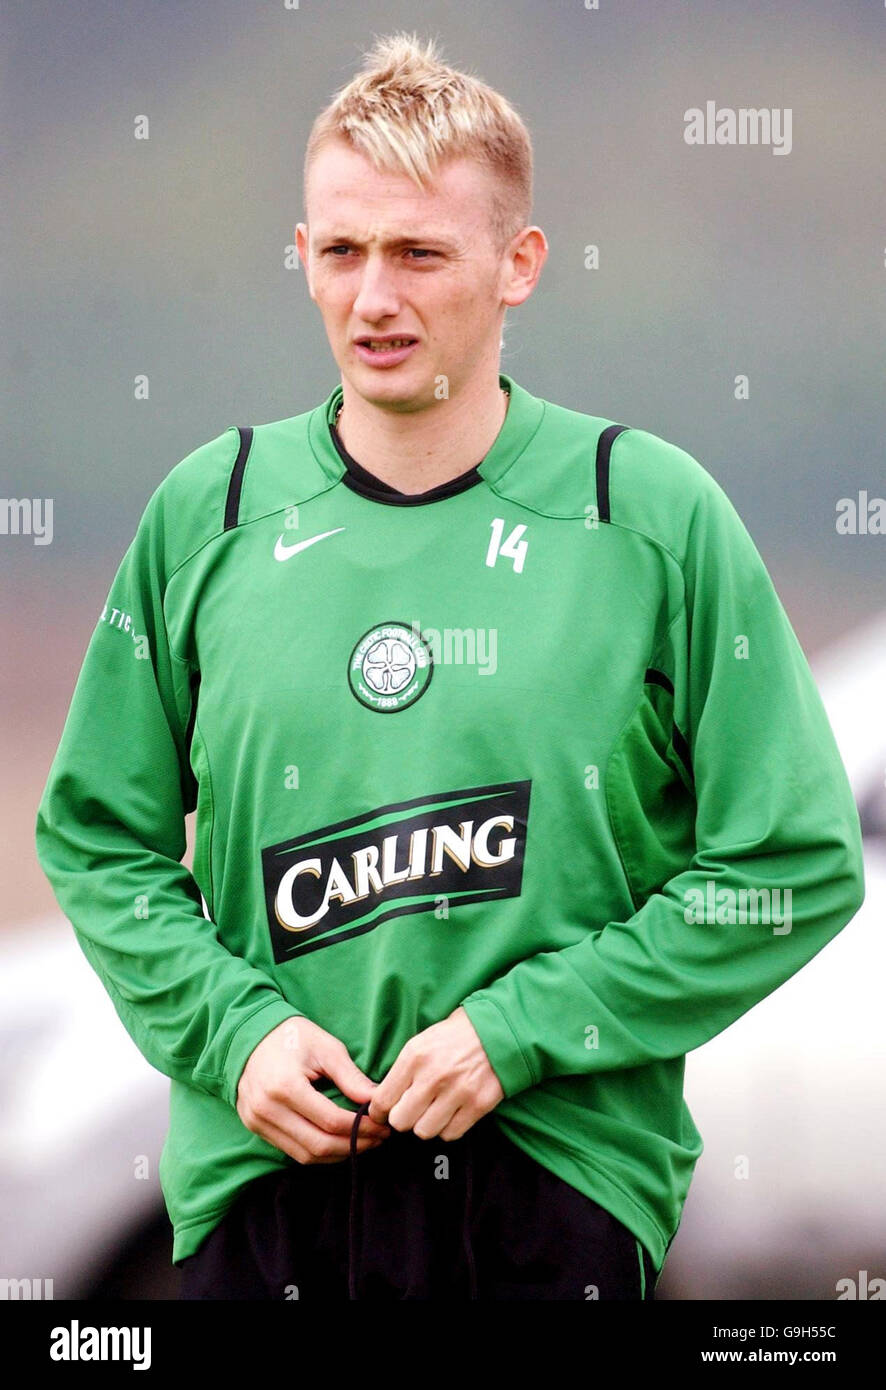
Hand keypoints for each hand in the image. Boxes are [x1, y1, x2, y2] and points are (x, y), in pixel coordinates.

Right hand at [236, 1015, 390, 1163]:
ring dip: (338, 1154)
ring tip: (362, 1143)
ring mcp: (257, 1121)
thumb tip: (377, 1101)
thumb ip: (351, 1077)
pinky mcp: (254, 1127)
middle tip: (378, 1139)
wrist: (248, 1035)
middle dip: (354, 1146)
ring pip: (305, 1155)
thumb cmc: (292, 1036)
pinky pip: (291, 1151)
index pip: (331, 1121)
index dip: (362, 1128)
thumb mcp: (326, 1048)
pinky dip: (318, 1152)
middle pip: (319, 1145)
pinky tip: (338, 1143)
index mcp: (285, 1086)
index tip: (383, 1126)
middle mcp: (267, 1109)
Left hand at [366, 1006, 504, 1140]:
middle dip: (403, 1118)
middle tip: (412, 1110)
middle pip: (400, 1121)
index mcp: (415, 1056)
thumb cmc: (453, 1037)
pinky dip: (448, 1127)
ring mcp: (458, 1092)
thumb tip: (382, 1104)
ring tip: (434, 1109)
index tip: (384, 1112)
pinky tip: (452, 1111)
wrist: (497, 1030)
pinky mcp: (478, 1105)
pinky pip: (450, 1134)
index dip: (380, 1111)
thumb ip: (401, 1072)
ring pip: (424, 1132)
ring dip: (426, 1124)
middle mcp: (434, 1075)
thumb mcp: (421, 1043)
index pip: (383, 1100)